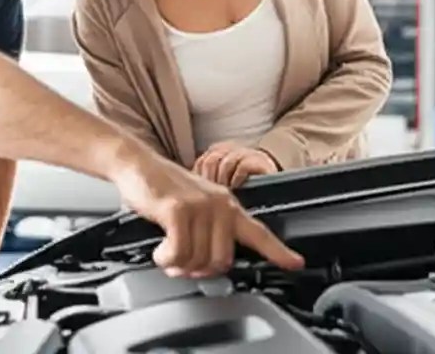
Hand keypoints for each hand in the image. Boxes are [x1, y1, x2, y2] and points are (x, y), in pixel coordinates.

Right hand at [109, 144, 303, 278]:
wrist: (138, 165)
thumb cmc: (163, 189)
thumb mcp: (196, 206)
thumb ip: (210, 231)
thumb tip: (210, 264)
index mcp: (228, 205)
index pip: (259, 232)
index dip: (278, 252)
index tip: (296, 263)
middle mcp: (220, 205)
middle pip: (222, 261)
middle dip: (199, 270)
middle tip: (182, 265)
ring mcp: (201, 206)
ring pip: (199, 260)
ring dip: (178, 265)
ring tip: (168, 253)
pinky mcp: (179, 210)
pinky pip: (179, 253)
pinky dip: (166, 259)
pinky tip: (160, 250)